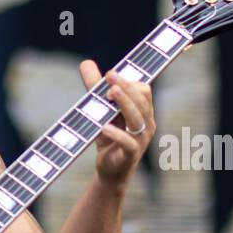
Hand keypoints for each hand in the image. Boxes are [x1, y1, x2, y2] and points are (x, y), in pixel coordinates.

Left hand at [79, 59, 154, 188]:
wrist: (109, 169)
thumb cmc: (108, 136)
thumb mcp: (100, 109)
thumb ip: (95, 87)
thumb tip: (86, 62)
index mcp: (142, 110)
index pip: (144, 90)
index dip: (130, 80)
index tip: (111, 73)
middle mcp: (146, 122)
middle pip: (142, 99)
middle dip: (126, 86)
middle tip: (109, 77)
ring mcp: (141, 139)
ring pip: (138, 118)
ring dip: (124, 103)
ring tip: (109, 94)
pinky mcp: (131, 154)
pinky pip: (128, 142)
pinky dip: (117, 134)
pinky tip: (104, 127)